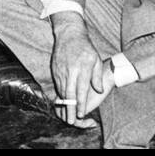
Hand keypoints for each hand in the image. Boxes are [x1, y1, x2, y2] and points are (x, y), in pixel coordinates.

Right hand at [50, 13, 103, 127]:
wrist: (69, 34)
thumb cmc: (86, 48)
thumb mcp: (96, 60)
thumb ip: (97, 76)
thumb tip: (99, 90)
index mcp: (81, 69)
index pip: (81, 91)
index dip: (81, 104)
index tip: (82, 115)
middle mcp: (70, 71)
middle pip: (69, 94)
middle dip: (70, 110)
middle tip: (71, 121)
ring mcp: (61, 71)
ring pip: (62, 91)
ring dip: (64, 105)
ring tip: (67, 116)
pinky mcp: (55, 69)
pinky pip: (58, 85)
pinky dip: (60, 95)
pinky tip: (63, 102)